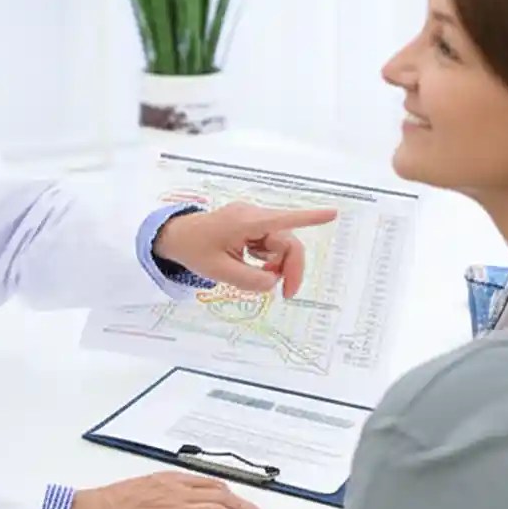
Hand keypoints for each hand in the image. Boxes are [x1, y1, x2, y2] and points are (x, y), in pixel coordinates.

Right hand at [61, 471, 267, 508]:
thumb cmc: (106, 506)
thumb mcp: (140, 490)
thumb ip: (163, 494)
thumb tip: (179, 505)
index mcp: (168, 480)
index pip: (210, 484)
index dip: (231, 495)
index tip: (242, 503)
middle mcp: (174, 490)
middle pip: (221, 496)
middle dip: (244, 508)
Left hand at [153, 202, 338, 297]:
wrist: (175, 236)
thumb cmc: (194, 250)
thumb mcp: (220, 272)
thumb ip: (250, 280)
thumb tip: (274, 282)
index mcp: (245, 222)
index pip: (282, 220)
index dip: (310, 218)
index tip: (332, 214)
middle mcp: (253, 216)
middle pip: (287, 242)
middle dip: (290, 268)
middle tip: (286, 294)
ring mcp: (253, 219)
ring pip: (281, 244)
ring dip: (277, 264)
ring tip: (256, 277)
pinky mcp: (252, 224)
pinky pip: (270, 243)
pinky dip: (268, 259)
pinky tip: (252, 264)